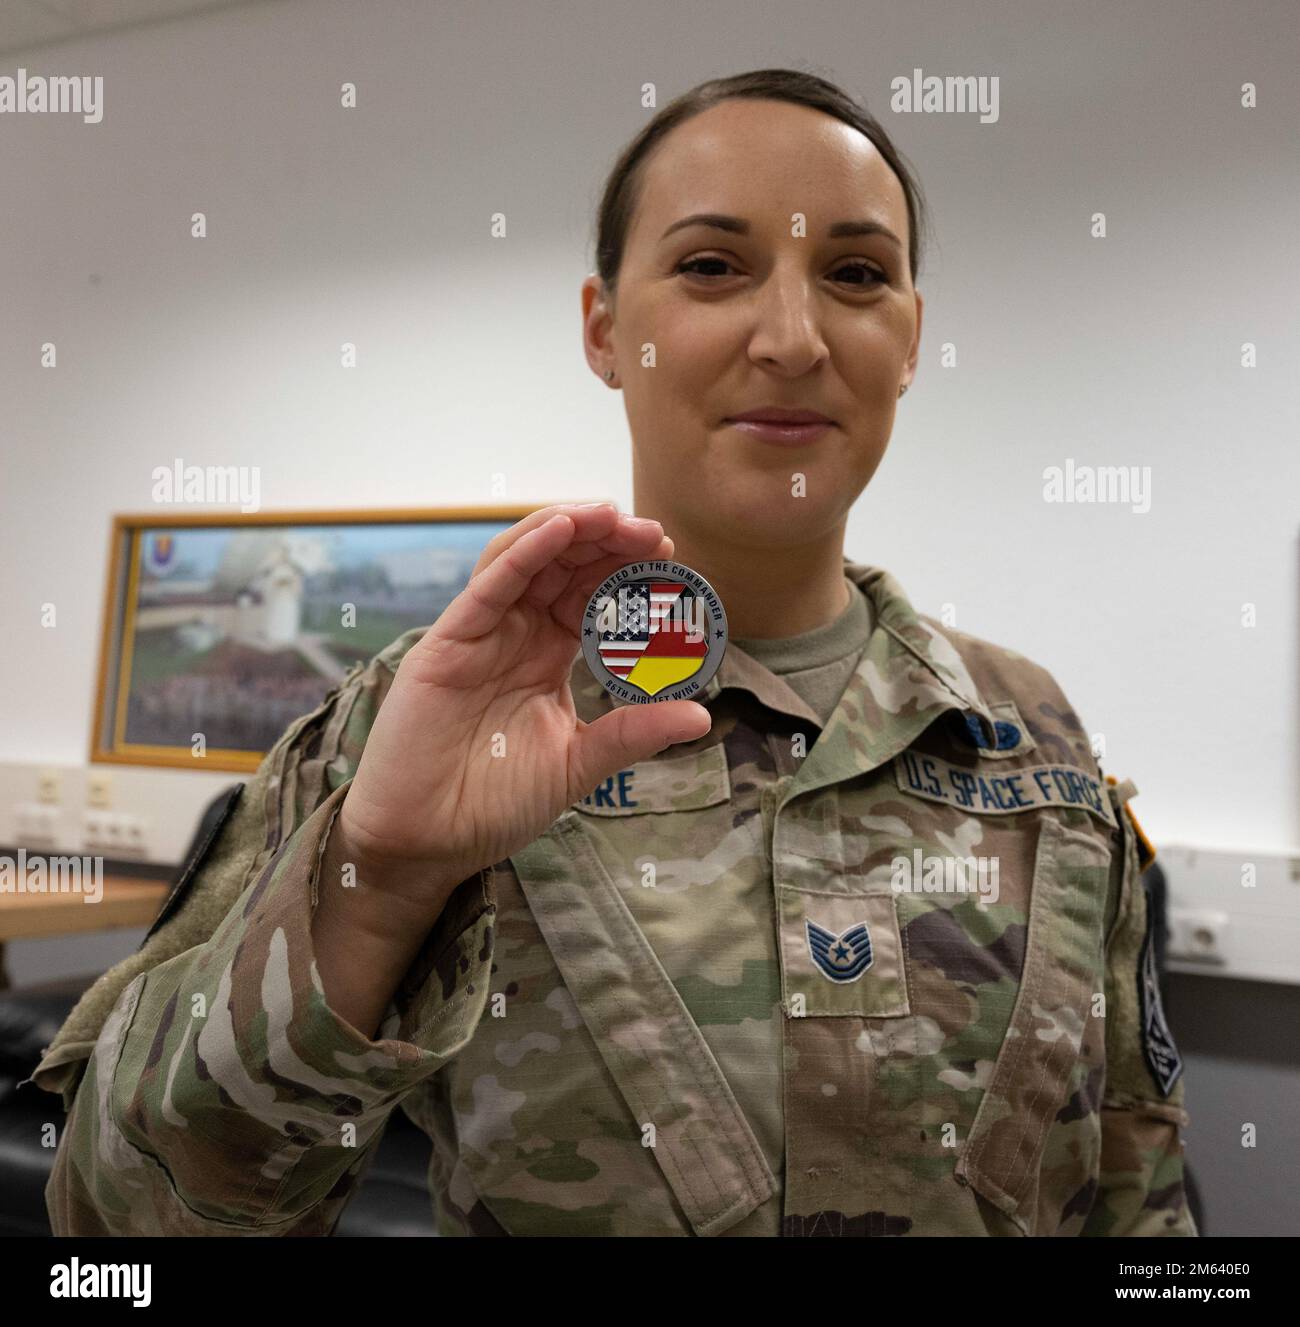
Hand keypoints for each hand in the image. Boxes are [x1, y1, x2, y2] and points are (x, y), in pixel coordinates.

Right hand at [329, 502, 712, 921]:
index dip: (626, 568)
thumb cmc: (494, 802)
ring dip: (566, 530)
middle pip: (561, 564)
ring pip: (523, 559)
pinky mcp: (446, 645)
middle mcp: (513, 633)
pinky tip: (559, 530)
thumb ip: (631, 734)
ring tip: (609, 515)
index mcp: (545, 653)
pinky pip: (488, 587)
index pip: (589, 592)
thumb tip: (701, 716)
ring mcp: (479, 634)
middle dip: (605, 540)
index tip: (670, 555)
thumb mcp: (577, 763)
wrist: (427, 843)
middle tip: (652, 532)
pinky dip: (523, 553)